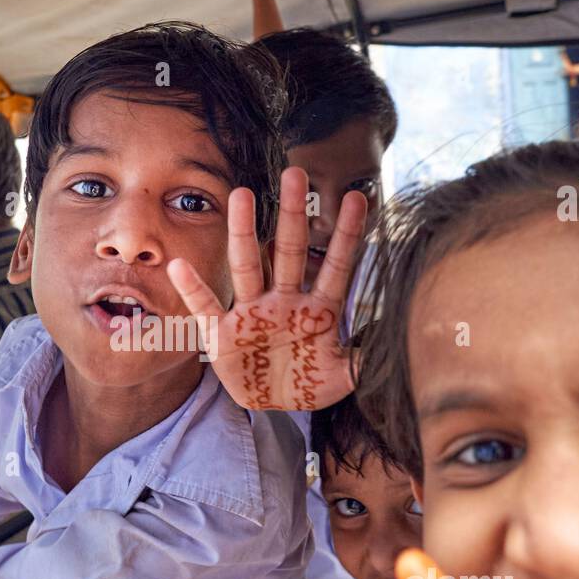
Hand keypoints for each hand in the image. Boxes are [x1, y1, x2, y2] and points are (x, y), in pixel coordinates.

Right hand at [167, 166, 363, 410]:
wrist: (272, 405)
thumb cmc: (309, 382)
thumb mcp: (342, 378)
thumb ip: (364, 362)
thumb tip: (397, 348)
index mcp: (318, 310)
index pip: (337, 267)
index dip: (348, 236)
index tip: (360, 199)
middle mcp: (284, 302)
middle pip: (290, 252)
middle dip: (293, 215)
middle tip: (295, 173)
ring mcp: (252, 313)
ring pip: (248, 267)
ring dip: (243, 233)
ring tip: (241, 195)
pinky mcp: (223, 334)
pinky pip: (206, 308)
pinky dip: (193, 289)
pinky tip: (180, 266)